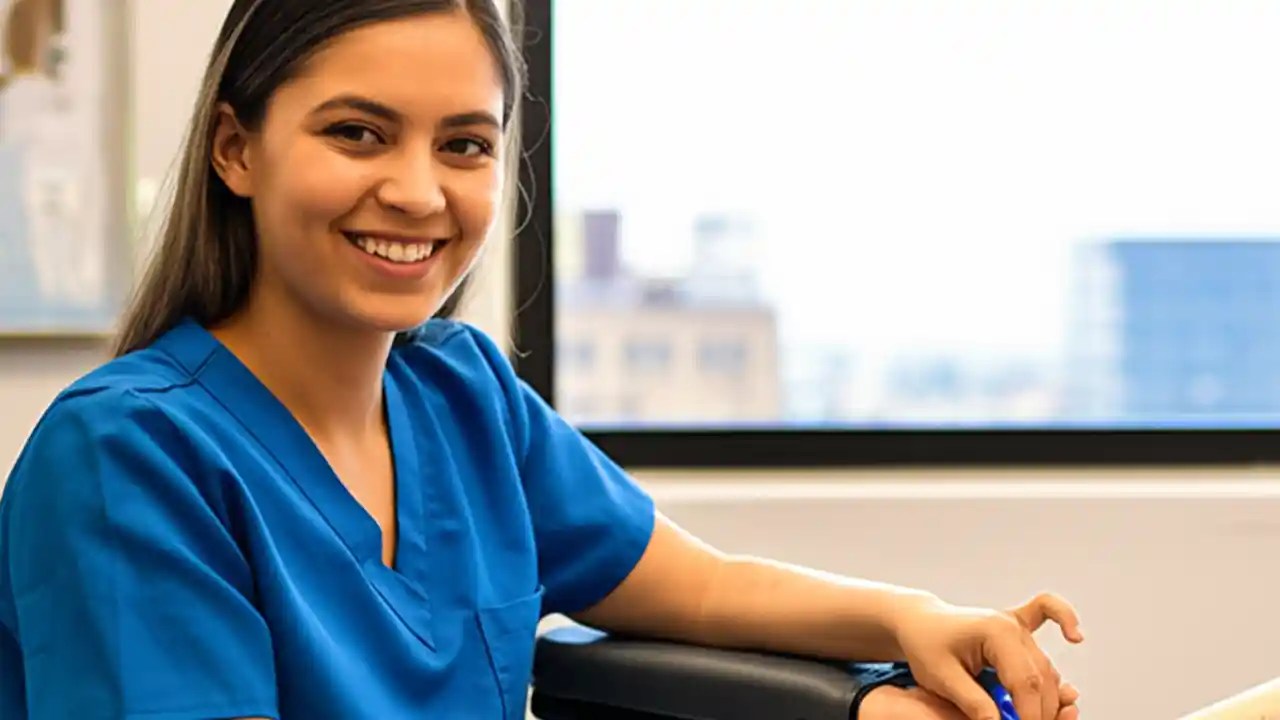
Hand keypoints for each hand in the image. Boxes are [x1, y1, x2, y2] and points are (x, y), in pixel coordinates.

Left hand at [890, 592, 1084, 719]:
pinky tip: (1075, 635)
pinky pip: (1045, 612)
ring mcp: (1016, 624)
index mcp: (995, 633)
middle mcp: (1012, 626)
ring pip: (1045, 669)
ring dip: (1047, 698)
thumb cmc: (925, 645)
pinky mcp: (1017, 624)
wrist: (918, 623)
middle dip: (1039, 712)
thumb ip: (972, 701)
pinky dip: (1063, 618)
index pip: (1024, 682)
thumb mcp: (941, 678)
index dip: (1028, 714)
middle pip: (1040, 678)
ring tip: (1035, 719)